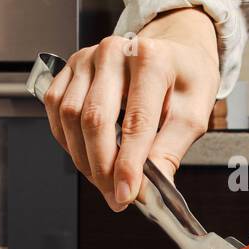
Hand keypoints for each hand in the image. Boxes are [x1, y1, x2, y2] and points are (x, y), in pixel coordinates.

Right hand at [42, 7, 219, 210]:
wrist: (174, 52)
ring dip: (83, 158)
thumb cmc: (185, 79)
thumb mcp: (192, 116)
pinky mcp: (70, 68)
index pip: (135, 121)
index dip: (128, 164)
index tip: (127, 194)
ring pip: (70, 117)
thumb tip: (147, 188)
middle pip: (94, 120)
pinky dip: (68, 140)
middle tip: (115, 197)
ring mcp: (87, 58)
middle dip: (102, 168)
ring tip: (105, 180)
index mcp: (152, 59)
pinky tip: (87, 154)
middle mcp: (114, 52)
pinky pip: (56, 109)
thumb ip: (168, 152)